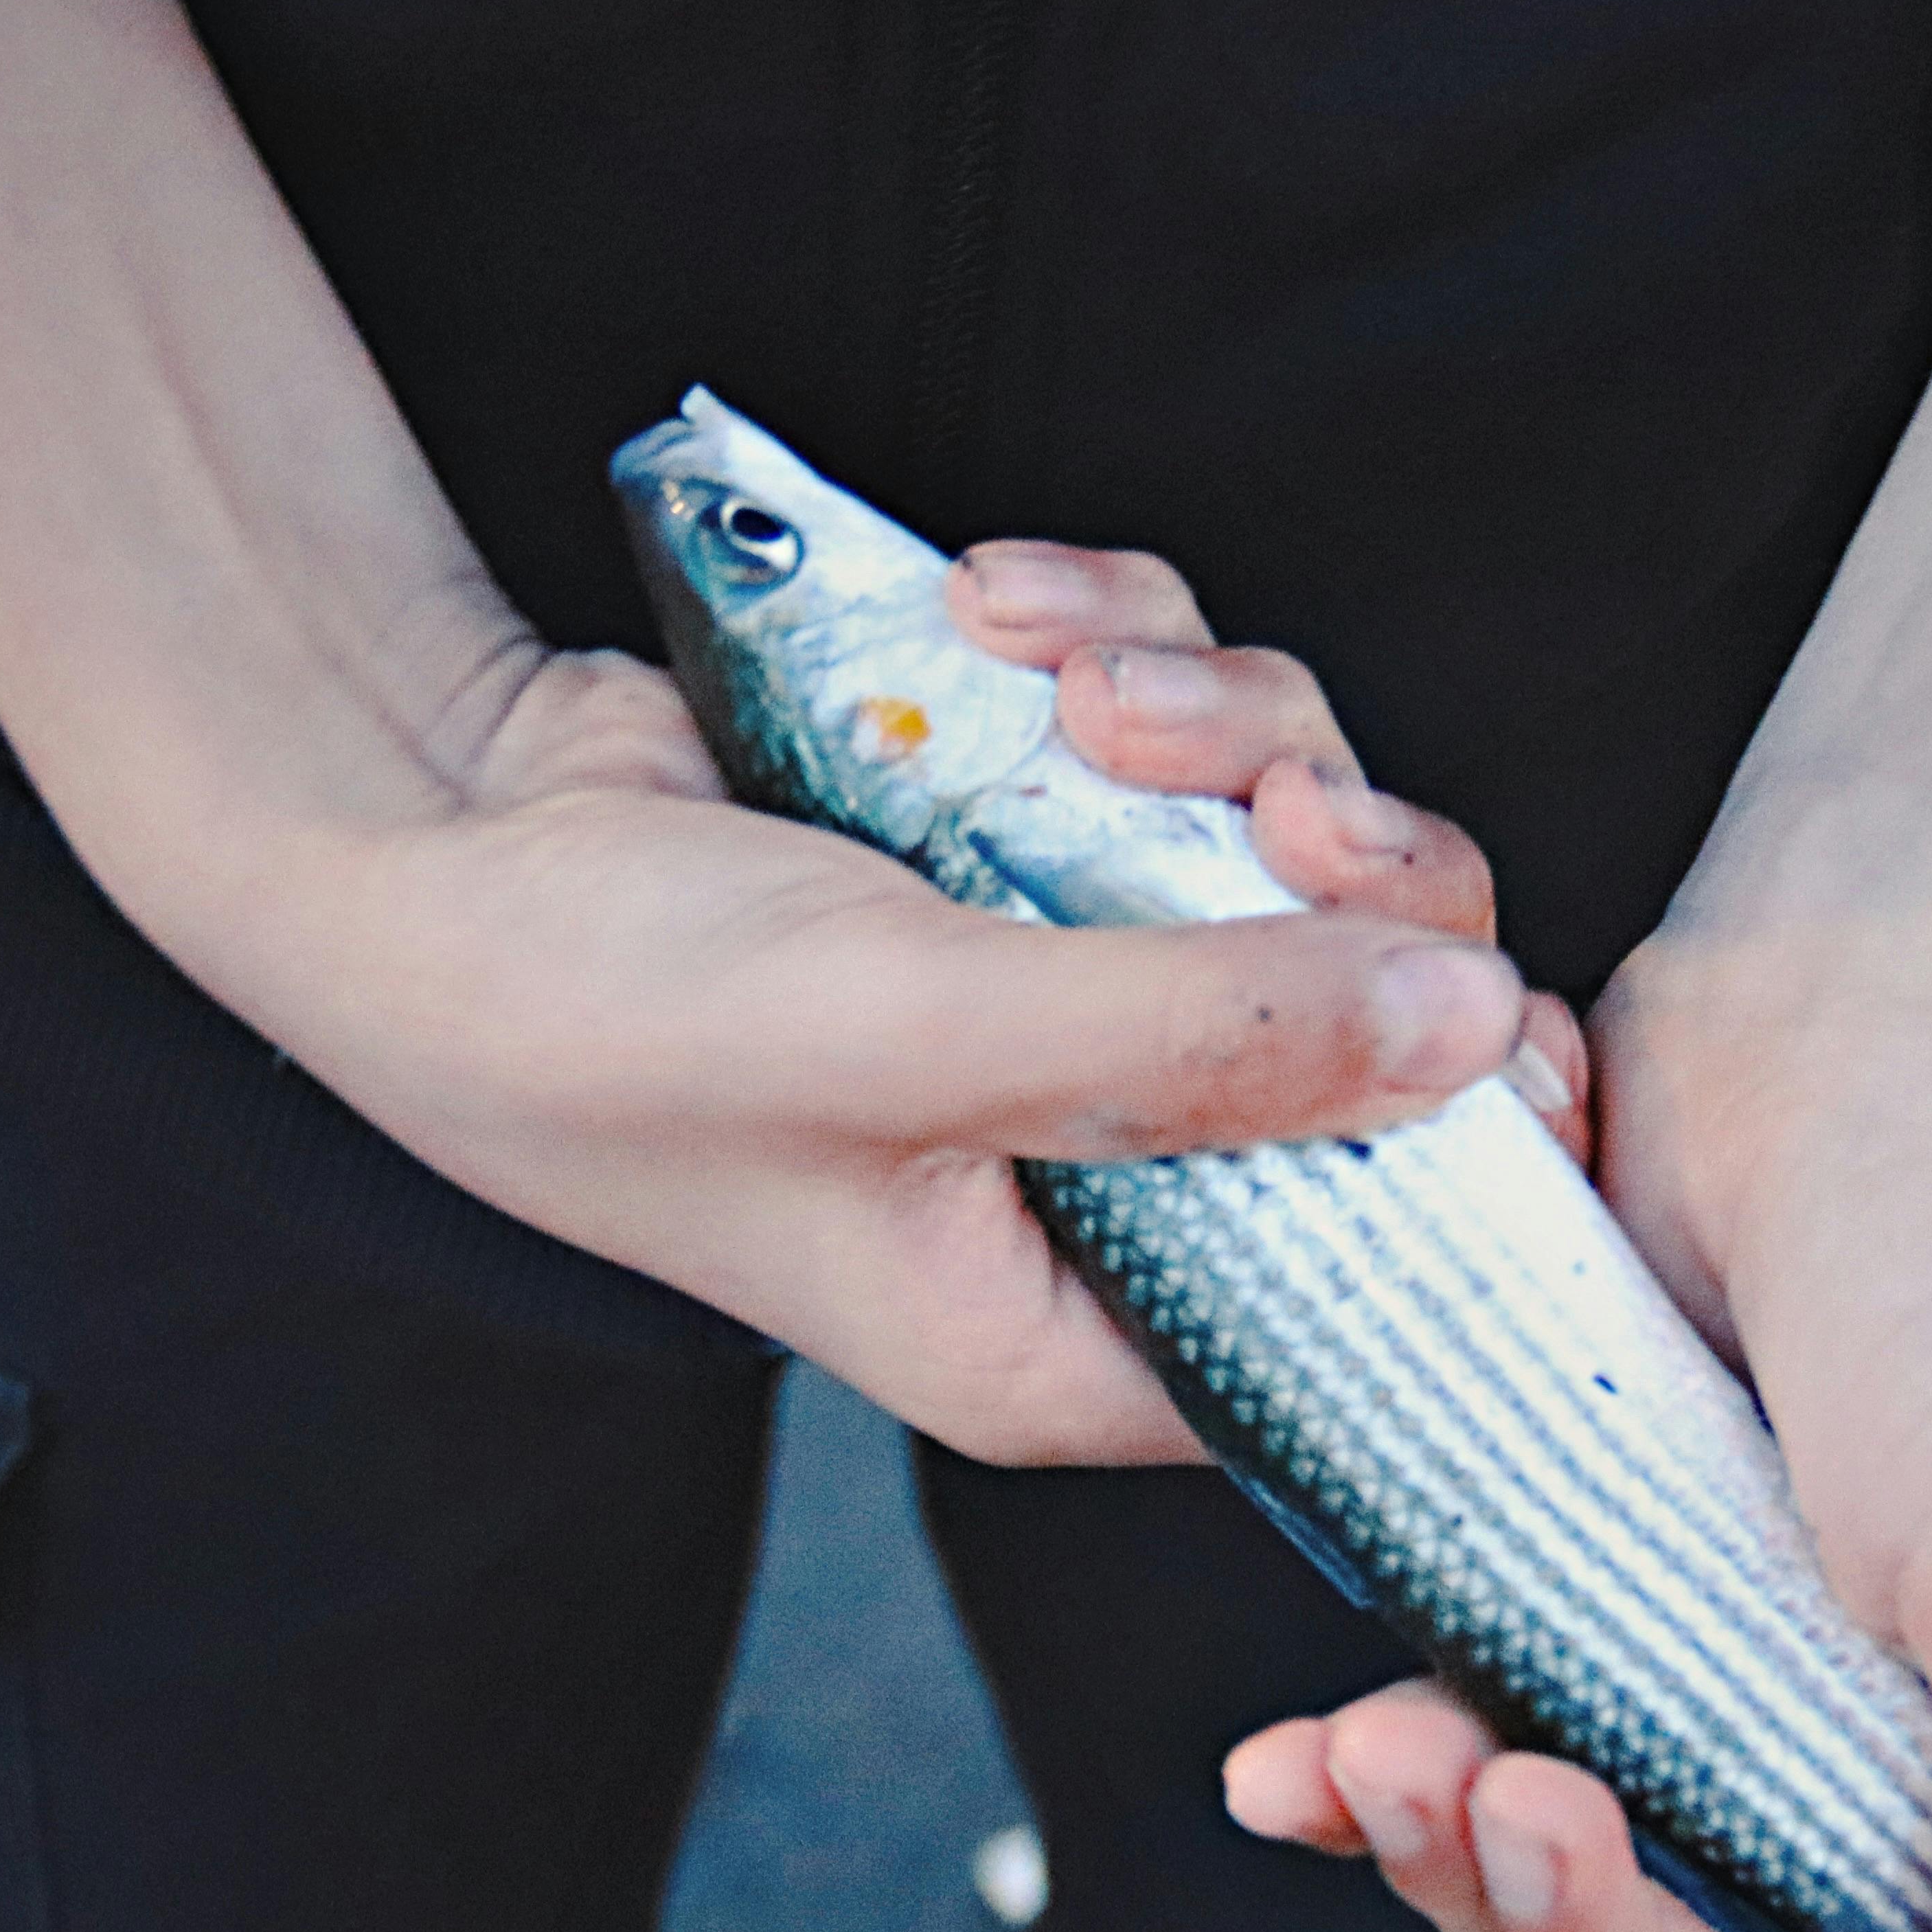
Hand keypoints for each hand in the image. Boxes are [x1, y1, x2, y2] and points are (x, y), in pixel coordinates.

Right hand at [203, 545, 1579, 1467]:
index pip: (1376, 1294)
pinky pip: (1177, 721)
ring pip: (1292, 836)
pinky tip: (993, 604)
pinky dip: (1115, 641)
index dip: (1481, 1172)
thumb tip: (1479, 1028)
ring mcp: (1070, 985)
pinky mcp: (1027, 827)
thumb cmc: (599, 1008)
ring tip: (1070, 680)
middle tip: (1274, 801)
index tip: (1524, 1032)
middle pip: (1376, 1031)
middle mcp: (1098, 1175)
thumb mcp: (910, 1037)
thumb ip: (1202, 1041)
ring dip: (1215, 725)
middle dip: (1345, 880)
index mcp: (1076, 1326)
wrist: (407, 822)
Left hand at [1227, 912, 1931, 1931]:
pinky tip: (1290, 1772)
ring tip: (1385, 1755)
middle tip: (1507, 1815)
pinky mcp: (1607, 1583)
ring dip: (1468, 1864)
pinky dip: (1381, 1784)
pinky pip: (1487, 1752)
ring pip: (1591, 1887)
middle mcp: (1909, 1761)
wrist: (1840, 1000)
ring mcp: (1747, 1675)